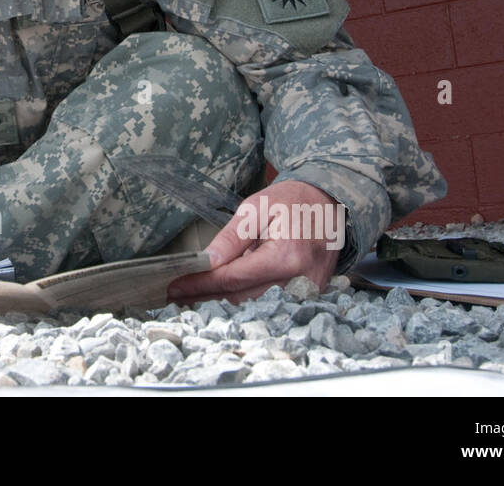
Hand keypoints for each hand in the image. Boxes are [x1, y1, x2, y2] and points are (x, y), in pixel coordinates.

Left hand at [168, 180, 342, 303]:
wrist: (330, 204)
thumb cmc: (292, 201)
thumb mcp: (256, 209)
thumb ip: (231, 239)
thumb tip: (206, 263)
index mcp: (286, 257)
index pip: (232, 278)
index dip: (200, 284)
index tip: (174, 287)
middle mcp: (299, 281)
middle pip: (241, 296)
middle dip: (205, 294)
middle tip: (175, 293)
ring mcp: (306, 292)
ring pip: (253, 301)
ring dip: (222, 297)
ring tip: (192, 292)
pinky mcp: (308, 295)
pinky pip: (268, 299)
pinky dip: (245, 294)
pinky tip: (222, 289)